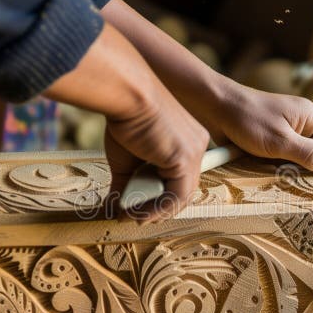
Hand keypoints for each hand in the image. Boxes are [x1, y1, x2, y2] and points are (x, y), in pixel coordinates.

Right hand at [45, 23, 209, 221]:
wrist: (126, 94)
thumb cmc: (124, 117)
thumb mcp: (126, 157)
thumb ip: (127, 182)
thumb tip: (115, 206)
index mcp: (188, 139)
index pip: (183, 177)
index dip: (166, 197)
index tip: (146, 209)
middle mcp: (197, 145)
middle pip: (185, 188)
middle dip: (161, 209)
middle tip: (138, 218)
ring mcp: (194, 152)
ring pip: (182, 195)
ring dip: (156, 212)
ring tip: (134, 216)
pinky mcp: (184, 159)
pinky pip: (176, 196)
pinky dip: (158, 209)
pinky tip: (138, 213)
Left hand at [199, 78, 312, 180]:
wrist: (214, 106)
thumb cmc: (247, 119)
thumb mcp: (279, 140)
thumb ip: (307, 153)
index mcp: (308, 115)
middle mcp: (299, 120)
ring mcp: (283, 127)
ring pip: (302, 151)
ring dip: (300, 168)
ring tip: (296, 184)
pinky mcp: (268, 135)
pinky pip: (284, 153)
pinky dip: (284, 165)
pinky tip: (276, 176)